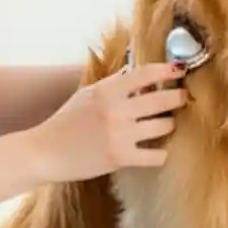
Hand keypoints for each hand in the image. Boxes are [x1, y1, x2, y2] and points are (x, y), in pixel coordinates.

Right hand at [25, 62, 188, 182]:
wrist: (45, 152)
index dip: (167, 70)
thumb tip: (138, 73)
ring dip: (168, 125)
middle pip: (163, 100)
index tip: (180, 70)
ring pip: (164, 126)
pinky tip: (156, 151)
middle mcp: (116, 110)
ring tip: (164, 125)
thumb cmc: (66, 121)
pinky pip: (157, 155)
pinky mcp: (121, 158)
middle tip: (182, 98)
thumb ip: (113, 84)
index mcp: (107, 91)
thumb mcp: (88, 94)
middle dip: (178, 98)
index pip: (145, 74)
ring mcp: (120, 135)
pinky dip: (160, 154)